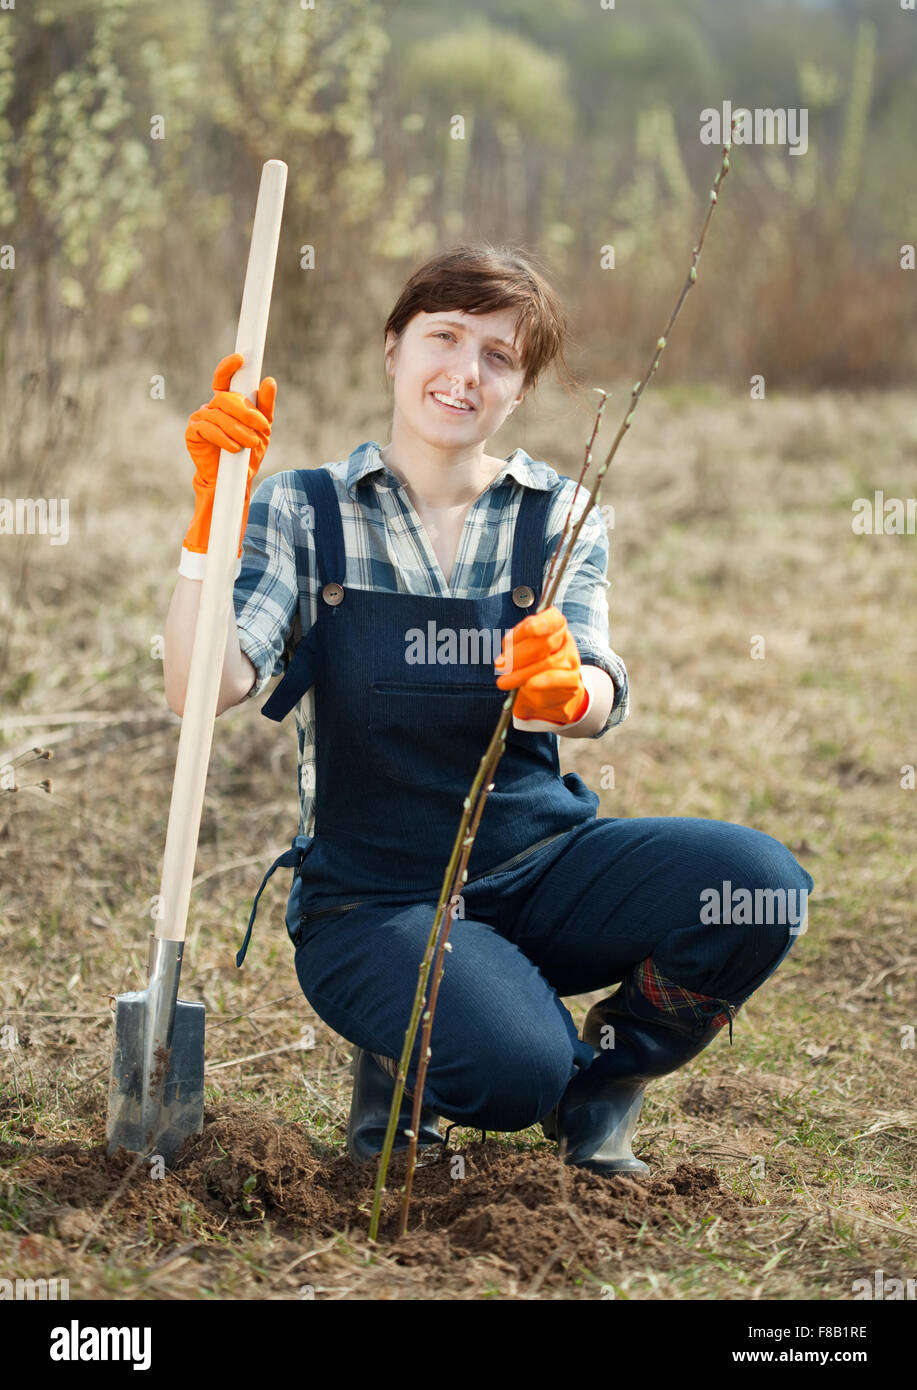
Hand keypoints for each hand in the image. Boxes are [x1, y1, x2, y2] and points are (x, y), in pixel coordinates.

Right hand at [183, 352, 276, 557]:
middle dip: (247, 411)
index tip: (240, 358)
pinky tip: (234, 449)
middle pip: (226, 398)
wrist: (234, 482)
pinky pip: (208, 429)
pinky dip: (224, 438)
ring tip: (252, 443)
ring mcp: (200, 418)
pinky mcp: (192, 433)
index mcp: (227, 403)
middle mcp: (211, 406)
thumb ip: (265, 407)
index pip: (225, 379)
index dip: (228, 367)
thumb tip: (269, 381)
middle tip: (262, 426)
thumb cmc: (247, 454)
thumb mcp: (262, 430)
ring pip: (220, 415)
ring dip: (239, 429)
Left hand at [494, 606, 589, 724]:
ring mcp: (571, 661)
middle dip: (519, 654)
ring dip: (522, 673)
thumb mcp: (520, 647)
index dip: (543, 623)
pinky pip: (559, 680)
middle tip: (499, 665)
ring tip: (504, 681)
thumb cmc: (530, 663)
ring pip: (548, 663)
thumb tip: (508, 645)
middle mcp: (565, 641)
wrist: (546, 691)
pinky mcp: (573, 681)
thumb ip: (515, 641)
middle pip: (545, 643)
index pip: (552, 619)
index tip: (530, 628)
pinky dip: (544, 681)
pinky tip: (529, 685)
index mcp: (554, 625)